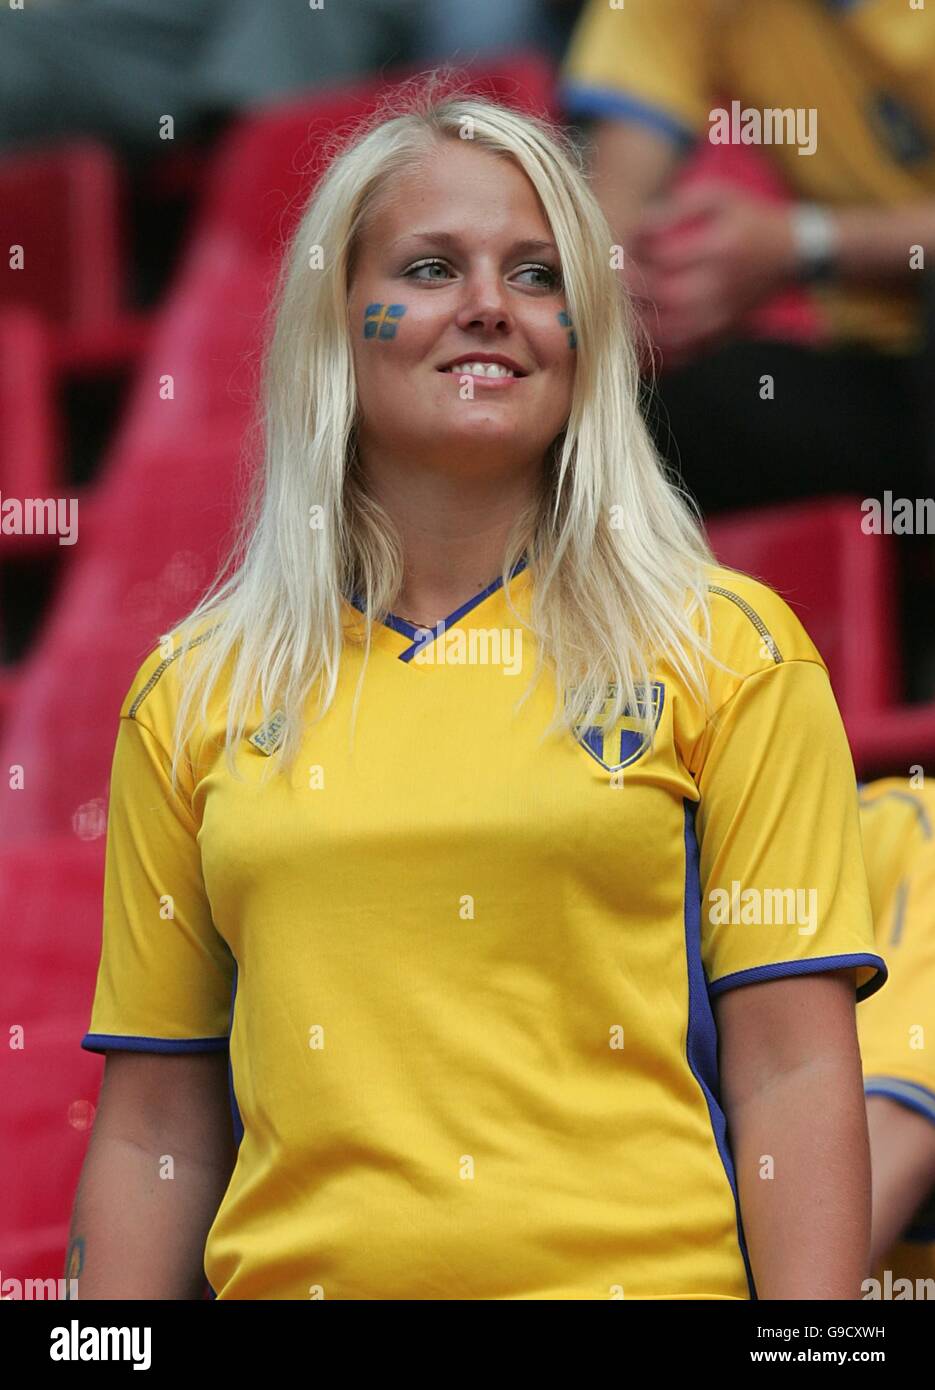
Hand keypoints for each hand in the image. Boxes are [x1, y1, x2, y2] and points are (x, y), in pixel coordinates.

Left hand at [629, 180, 798, 362]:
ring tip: (617, 304)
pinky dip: (656, 340)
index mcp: (721, 246)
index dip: (636, 253)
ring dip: (639, 320)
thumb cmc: (747, 216)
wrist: (789, 251)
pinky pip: (683, 345)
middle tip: (610, 280)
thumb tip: (637, 226)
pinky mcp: (720, 328)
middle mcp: (722, 283)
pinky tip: (638, 327)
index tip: (618, 247)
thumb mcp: (718, 195)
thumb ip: (676, 206)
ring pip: (672, 328)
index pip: (666, 255)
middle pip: (666, 295)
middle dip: (633, 289)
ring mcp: (722, 311)